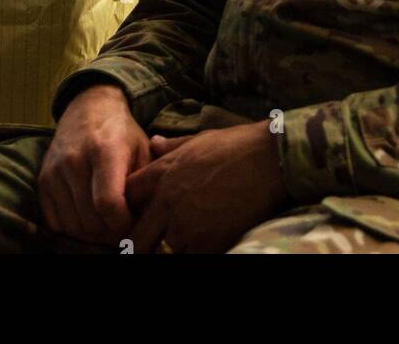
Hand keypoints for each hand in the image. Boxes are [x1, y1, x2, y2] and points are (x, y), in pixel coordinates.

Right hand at [38, 82, 150, 245]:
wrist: (88, 107)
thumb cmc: (121, 132)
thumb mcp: (143, 149)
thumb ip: (146, 183)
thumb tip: (148, 218)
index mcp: (104, 150)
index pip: (108, 204)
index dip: (123, 224)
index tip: (134, 223)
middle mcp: (74, 160)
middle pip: (91, 220)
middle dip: (111, 233)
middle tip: (124, 228)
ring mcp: (54, 171)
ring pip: (73, 226)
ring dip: (93, 235)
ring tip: (108, 225)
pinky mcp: (43, 181)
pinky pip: (55, 223)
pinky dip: (74, 230)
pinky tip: (89, 219)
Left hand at [126, 122, 288, 253]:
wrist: (271, 160)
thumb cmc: (237, 145)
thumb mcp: (199, 139)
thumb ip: (170, 146)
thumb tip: (152, 142)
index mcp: (164, 173)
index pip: (127, 198)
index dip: (130, 208)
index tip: (141, 212)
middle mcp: (168, 202)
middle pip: (136, 240)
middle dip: (142, 243)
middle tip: (155, 241)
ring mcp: (187, 227)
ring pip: (162, 253)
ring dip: (169, 250)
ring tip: (185, 239)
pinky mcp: (208, 244)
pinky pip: (188, 259)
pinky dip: (192, 254)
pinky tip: (203, 243)